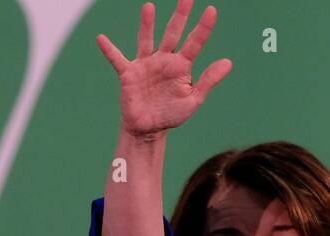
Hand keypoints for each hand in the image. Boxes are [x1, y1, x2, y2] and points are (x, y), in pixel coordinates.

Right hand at [97, 1, 231, 138]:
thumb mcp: (193, 100)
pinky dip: (109, 50)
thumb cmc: (171, 114)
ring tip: (149, 7)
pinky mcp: (129, 74)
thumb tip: (228, 62)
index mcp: (181, 65)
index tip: (211, 10)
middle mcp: (164, 60)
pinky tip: (101, 39)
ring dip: (147, 25)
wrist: (148, 129)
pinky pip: (117, 59)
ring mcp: (145, 64)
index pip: (194, 42)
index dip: (203, 27)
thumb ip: (208, 80)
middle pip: (173, 33)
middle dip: (180, 15)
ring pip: (147, 40)